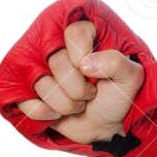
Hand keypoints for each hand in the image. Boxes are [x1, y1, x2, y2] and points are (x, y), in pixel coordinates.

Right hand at [14, 17, 145, 144]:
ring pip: (42, 83)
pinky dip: (46, 113)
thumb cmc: (117, 95)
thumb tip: (84, 63)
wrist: (105, 125)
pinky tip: (58, 114)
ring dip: (66, 103)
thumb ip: (117, 62)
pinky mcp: (25, 90)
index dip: (82, 54)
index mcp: (86, 35)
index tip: (92, 72)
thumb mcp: (131, 77)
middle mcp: (58, 47)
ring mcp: (39, 68)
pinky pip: (26, 101)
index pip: (75, 31)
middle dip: (78, 87)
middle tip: (91, 93)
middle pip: (57, 60)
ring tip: (79, 104)